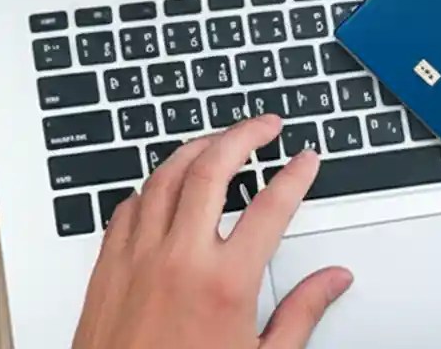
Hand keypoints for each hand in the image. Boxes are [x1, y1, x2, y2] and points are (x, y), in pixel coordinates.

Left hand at [73, 114, 352, 348]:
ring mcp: (137, 260)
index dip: (295, 175)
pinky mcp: (107, 269)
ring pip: (164, 177)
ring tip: (219, 141)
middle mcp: (179, 261)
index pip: (271, 206)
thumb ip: (301, 313)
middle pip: (213, 168)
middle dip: (244, 135)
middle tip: (266, 125)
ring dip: (196, 149)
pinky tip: (164, 186)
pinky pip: (127, 207)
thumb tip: (333, 281)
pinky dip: (151, 187)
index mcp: (224, 283)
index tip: (305, 160)